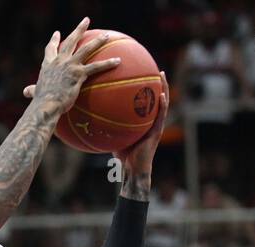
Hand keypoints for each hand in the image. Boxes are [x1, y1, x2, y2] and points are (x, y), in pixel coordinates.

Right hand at [21, 18, 121, 117]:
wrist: (45, 105)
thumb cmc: (40, 102)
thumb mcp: (35, 93)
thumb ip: (32, 90)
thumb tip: (25, 92)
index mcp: (48, 65)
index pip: (50, 50)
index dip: (54, 41)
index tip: (57, 33)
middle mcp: (59, 62)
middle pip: (70, 41)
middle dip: (79, 30)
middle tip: (86, 21)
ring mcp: (70, 66)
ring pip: (86, 49)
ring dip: (98, 41)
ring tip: (107, 36)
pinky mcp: (79, 74)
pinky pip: (96, 67)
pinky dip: (108, 64)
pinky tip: (118, 61)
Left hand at [114, 71, 168, 185]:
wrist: (133, 169)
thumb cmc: (122, 155)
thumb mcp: (114, 135)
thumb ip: (107, 124)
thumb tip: (91, 114)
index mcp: (144, 120)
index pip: (146, 100)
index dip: (145, 87)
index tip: (141, 73)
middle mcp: (152, 120)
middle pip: (156, 97)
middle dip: (156, 83)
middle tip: (155, 68)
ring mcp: (156, 125)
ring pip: (162, 103)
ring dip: (163, 88)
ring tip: (161, 76)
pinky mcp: (157, 132)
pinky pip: (160, 116)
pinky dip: (162, 105)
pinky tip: (160, 95)